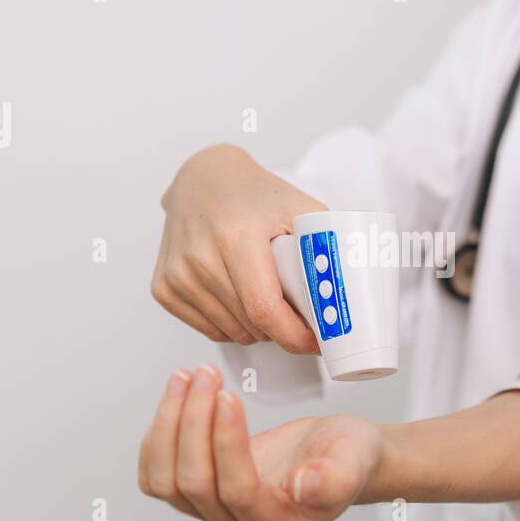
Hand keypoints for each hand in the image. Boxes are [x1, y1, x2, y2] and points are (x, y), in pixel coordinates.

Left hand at [138, 365, 382, 520]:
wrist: (337, 452)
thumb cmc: (347, 454)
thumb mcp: (353, 458)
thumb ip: (334, 477)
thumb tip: (303, 487)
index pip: (237, 491)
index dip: (226, 443)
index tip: (229, 395)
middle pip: (195, 485)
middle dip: (194, 423)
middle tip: (207, 373)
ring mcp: (214, 515)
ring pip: (166, 482)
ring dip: (169, 425)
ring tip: (187, 377)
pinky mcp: (197, 495)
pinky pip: (157, 477)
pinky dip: (158, 437)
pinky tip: (177, 398)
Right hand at [151, 143, 323, 352]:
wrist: (204, 179)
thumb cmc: (255, 195)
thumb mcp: (299, 208)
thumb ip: (328, 246)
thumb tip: (355, 293)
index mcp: (235, 237)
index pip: (264, 308)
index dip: (295, 335)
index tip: (317, 341)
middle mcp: (199, 257)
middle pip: (251, 325)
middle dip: (283, 331)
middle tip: (300, 317)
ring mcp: (177, 274)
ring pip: (231, 332)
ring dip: (258, 329)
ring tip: (269, 299)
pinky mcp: (164, 288)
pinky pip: (209, 329)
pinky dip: (232, 325)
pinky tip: (241, 297)